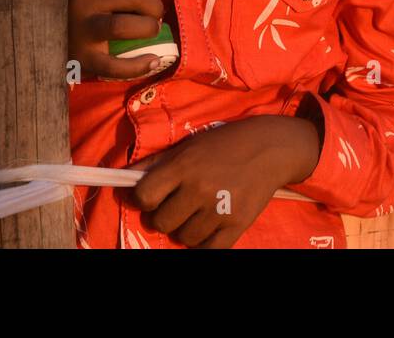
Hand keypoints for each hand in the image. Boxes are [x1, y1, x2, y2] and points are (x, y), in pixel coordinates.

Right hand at [67, 0, 166, 79]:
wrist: (34, 35)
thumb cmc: (71, 8)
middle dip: (155, 7)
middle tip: (154, 18)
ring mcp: (79, 28)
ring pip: (125, 25)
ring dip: (149, 28)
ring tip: (151, 32)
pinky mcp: (80, 57)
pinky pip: (115, 65)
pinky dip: (139, 66)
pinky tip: (152, 62)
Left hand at [131, 114, 321, 247]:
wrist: (271, 147)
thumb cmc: (225, 144)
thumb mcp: (189, 146)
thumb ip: (154, 163)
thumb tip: (122, 179)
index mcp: (184, 165)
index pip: (144, 196)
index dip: (144, 199)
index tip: (154, 196)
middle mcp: (199, 188)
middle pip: (161, 222)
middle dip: (163, 217)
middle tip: (176, 206)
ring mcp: (219, 209)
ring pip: (184, 238)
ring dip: (186, 229)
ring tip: (197, 213)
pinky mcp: (238, 224)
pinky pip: (208, 249)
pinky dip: (204, 242)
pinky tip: (209, 226)